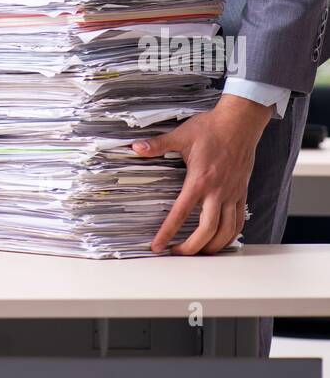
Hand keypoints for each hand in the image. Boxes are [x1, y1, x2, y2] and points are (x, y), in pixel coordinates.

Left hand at [131, 93, 273, 253]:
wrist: (240, 122)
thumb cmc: (212, 128)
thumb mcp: (181, 135)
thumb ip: (158, 144)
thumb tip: (136, 148)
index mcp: (199, 180)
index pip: (181, 213)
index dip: (168, 232)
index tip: (158, 245)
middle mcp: (218, 191)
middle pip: (207, 230)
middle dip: (192, 248)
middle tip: (178, 254)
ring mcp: (232, 193)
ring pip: (227, 230)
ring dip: (214, 246)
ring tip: (200, 253)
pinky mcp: (241, 192)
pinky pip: (239, 220)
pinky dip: (231, 234)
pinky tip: (222, 239)